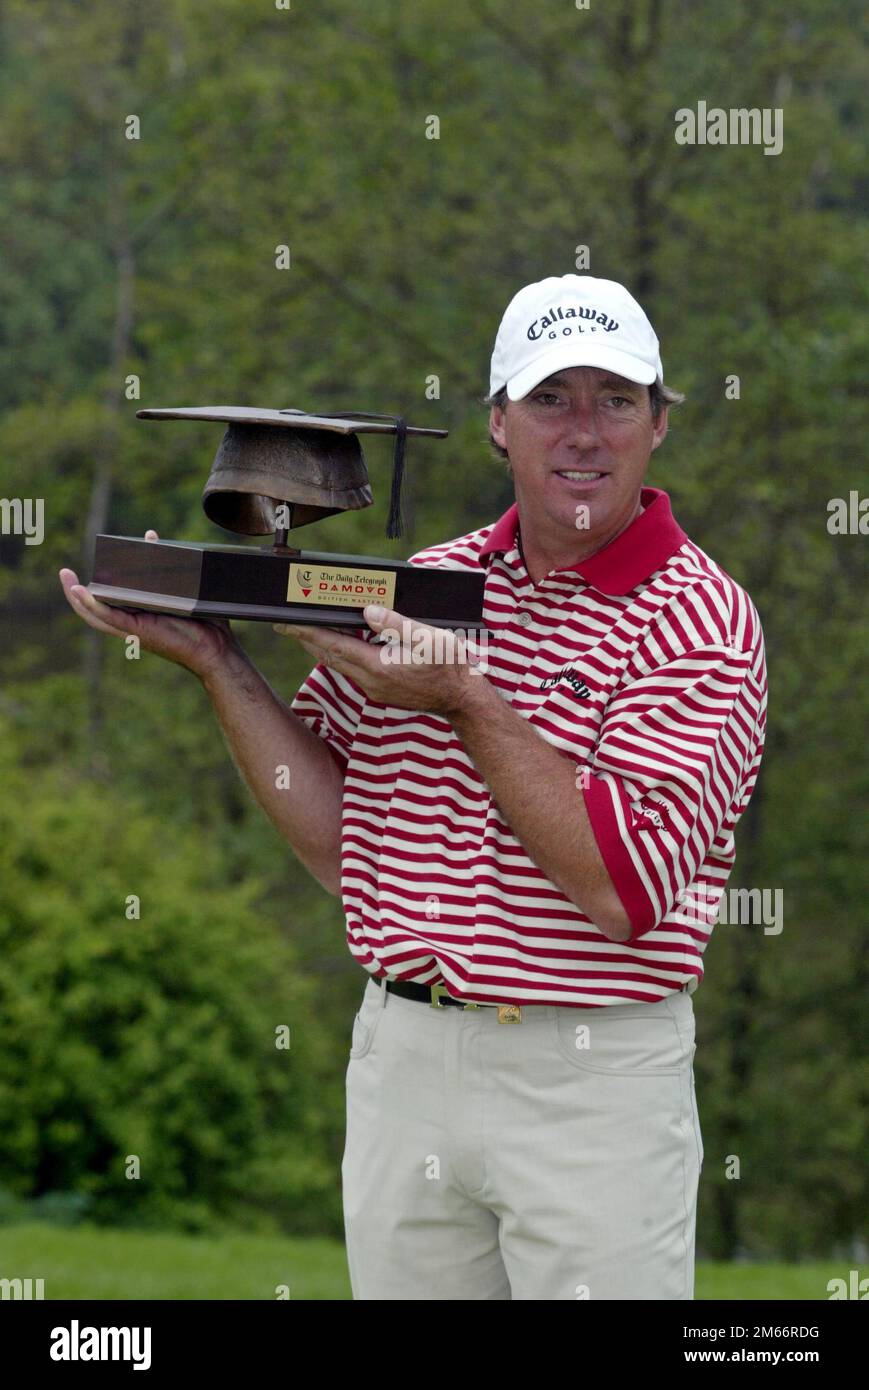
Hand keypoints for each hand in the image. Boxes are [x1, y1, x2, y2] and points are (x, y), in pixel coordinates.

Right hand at [59, 529, 244, 681]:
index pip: (110, 602)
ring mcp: (134, 628)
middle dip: (76, 592)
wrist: (217, 649)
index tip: (84, 569)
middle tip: (64, 573)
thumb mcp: (182, 586)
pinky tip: (81, 594)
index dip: (94, 589)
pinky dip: (93, 606)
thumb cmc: (204, 622)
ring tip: (66, 579)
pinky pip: (111, 619)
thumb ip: (166, 566)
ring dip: (77, 597)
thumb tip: (152, 540)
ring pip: (96, 615)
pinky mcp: (138, 631)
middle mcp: (134, 622)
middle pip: (96, 610)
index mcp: (141, 614)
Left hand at [273, 603, 485, 717]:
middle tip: (286, 624)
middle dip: (306, 639)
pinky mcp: (382, 692)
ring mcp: (375, 690)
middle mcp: (371, 681)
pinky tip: (344, 644)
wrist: (462, 698)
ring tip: (308, 631)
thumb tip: (369, 612)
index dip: (307, 632)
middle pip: (329, 657)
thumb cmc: (449, 665)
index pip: (333, 645)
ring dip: (323, 648)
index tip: (285, 623)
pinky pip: (354, 671)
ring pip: (340, 665)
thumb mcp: (427, 638)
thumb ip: (396, 624)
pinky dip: (342, 656)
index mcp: (379, 666)